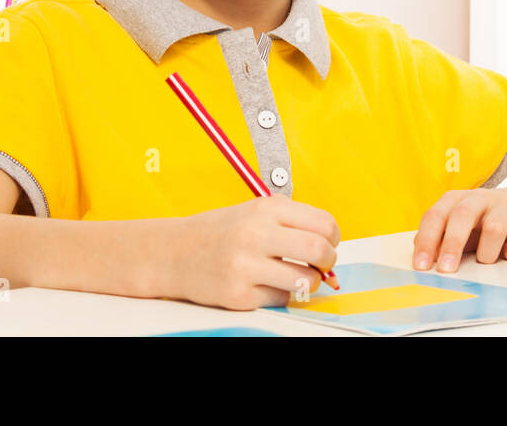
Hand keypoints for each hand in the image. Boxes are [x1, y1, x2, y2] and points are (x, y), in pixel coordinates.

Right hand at [162, 194, 339, 310]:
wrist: (173, 252)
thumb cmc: (221, 232)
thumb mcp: (256, 212)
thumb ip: (292, 223)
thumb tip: (330, 246)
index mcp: (266, 208)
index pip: (323, 223)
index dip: (333, 237)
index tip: (328, 243)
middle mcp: (256, 234)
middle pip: (319, 250)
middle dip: (329, 261)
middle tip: (321, 265)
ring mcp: (245, 266)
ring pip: (305, 280)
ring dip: (309, 282)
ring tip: (296, 276)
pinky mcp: (238, 294)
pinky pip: (281, 298)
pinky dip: (281, 293)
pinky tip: (266, 284)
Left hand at [411, 187, 506, 272]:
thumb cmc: (487, 221)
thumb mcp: (462, 228)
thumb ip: (441, 238)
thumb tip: (419, 252)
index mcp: (458, 199)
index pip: (436, 215)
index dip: (427, 240)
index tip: (421, 266)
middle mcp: (481, 197)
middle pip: (463, 215)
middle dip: (452, 244)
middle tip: (447, 270)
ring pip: (494, 228)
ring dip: (488, 253)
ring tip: (487, 260)